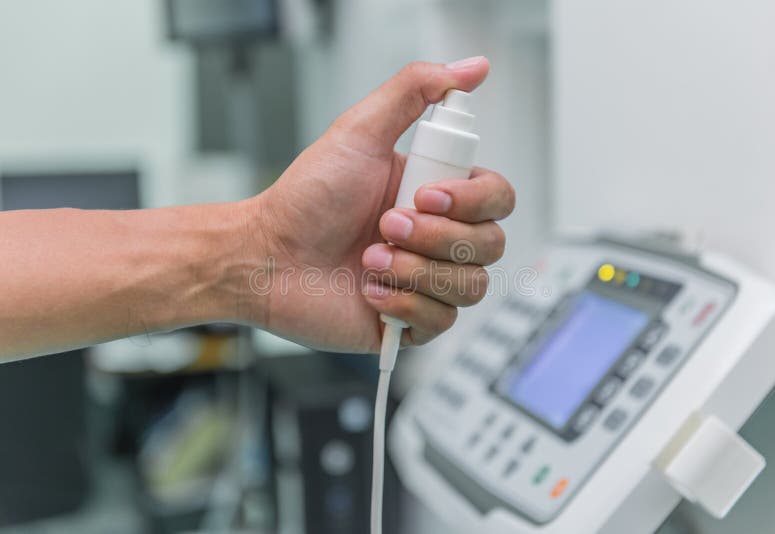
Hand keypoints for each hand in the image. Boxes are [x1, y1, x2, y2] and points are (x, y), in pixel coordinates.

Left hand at [242, 57, 514, 352]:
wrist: (265, 257)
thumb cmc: (305, 199)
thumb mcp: (359, 132)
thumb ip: (414, 92)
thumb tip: (472, 68)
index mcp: (437, 195)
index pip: (497, 198)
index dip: (472, 201)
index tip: (423, 194)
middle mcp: (438, 239)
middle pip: (491, 244)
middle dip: (436, 237)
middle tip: (384, 225)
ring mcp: (427, 281)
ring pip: (471, 286)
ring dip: (416, 271)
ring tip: (369, 258)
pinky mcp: (411, 321)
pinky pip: (441, 321)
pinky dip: (403, 304)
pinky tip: (369, 290)